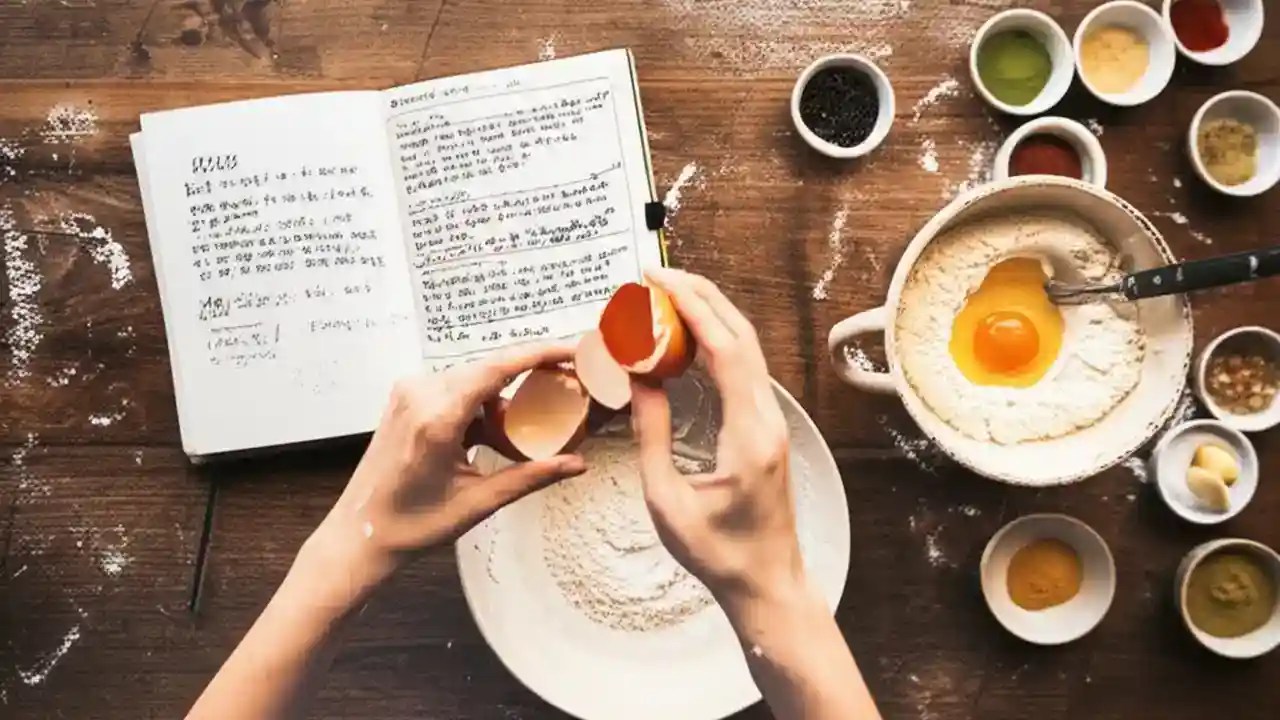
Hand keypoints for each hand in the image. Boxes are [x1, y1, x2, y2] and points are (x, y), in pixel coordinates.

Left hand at [323, 342, 587, 572]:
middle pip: (489, 370)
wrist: (360, 534)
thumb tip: (576, 463)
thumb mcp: (478, 502)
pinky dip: (479, 408)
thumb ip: (531, 477)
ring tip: (515, 438)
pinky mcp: (405, 398)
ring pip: (474, 380)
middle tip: (561, 395)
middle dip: (527, 382)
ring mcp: (408, 393)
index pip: (497, 368)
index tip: (571, 350)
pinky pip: (455, 389)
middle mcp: (419, 395)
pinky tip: (489, 437)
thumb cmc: (410, 524)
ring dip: (500, 402)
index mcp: (436, 419)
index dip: (540, 353)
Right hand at [630, 267, 804, 612]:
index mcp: (749, 434)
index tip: (656, 282)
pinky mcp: (764, 428)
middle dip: (700, 296)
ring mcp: (770, 422)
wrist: (767, 584)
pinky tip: (686, 337)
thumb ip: (651, 436)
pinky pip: (742, 370)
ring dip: (709, 314)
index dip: (691, 307)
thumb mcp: (666, 501)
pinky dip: (715, 342)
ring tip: (666, 294)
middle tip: (656, 273)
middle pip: (741, 336)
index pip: (724, 349)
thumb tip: (638, 380)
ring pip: (746, 349)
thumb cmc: (719, 555)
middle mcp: (767, 419)